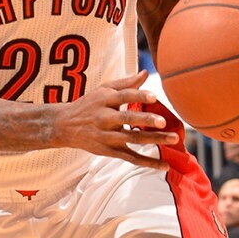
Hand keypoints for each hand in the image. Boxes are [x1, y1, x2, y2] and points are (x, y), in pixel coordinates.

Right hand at [52, 71, 180, 166]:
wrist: (65, 126)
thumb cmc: (89, 104)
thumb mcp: (103, 90)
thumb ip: (126, 83)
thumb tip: (146, 72)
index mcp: (104, 100)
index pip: (123, 96)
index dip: (138, 95)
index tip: (154, 96)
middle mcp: (105, 119)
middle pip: (127, 119)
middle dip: (145, 120)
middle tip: (163, 121)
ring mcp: (107, 137)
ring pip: (132, 139)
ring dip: (153, 140)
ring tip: (173, 139)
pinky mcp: (109, 152)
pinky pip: (131, 158)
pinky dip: (147, 163)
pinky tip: (164, 165)